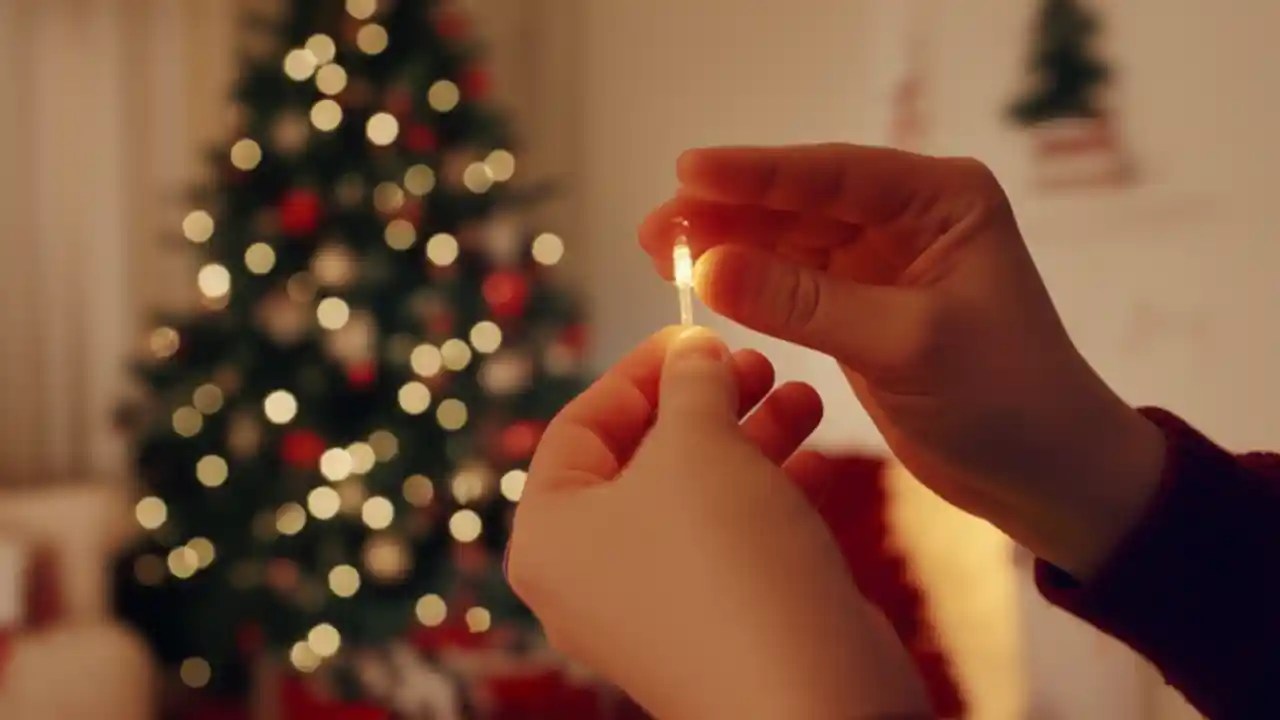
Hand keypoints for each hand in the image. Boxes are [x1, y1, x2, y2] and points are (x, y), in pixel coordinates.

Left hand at [507, 327, 928, 719]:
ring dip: (750, 438)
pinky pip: (734, 539)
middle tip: (756, 362)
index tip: (697, 329)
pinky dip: (772, 492)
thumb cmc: (728, 563)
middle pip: (643, 459)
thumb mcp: (699, 444)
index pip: (580, 424)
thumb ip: (690, 381)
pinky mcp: (718, 623)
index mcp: (551, 534)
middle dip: (705, 401)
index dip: (641, 368)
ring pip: (697, 496)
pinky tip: (819, 456)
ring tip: (801, 394)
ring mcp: (656, 605)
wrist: (809, 698)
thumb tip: (692, 348)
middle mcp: (592, 575)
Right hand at [638, 145, 1165, 577]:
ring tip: (661, 254)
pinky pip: (792, 284)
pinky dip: (749, 286)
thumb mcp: (906, 345)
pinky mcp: (862, 309)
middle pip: (799, 202)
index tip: (685, 172)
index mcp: (943, 200)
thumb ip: (806, 305)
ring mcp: (882, 263)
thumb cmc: (1006, 400)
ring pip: (788, 241)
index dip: (754, 172)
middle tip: (655, 230)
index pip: (833, 174)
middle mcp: (910, 218)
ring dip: (728, 246)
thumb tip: (711, 267)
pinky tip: (705, 285)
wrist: (1047, 475)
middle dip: (727, 212)